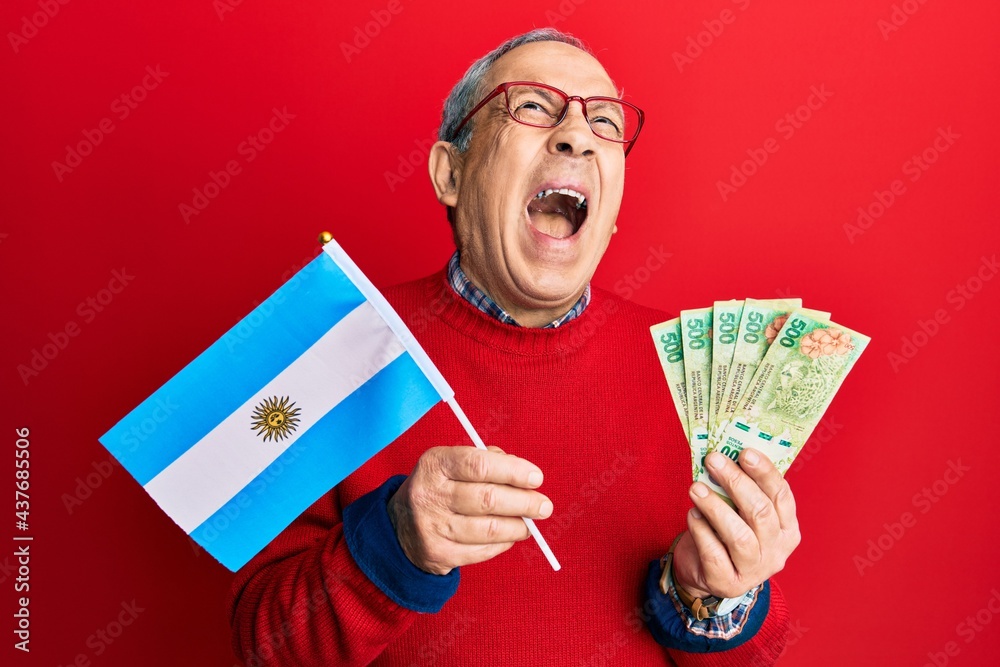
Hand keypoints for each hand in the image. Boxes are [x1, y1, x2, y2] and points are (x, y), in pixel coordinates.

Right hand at [387, 446, 551, 574]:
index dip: (513, 471)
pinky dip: (503, 544)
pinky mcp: (438, 554)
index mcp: (435, 464)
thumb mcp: (451, 464)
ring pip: (489, 529)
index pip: (479, 465)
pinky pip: (482, 551)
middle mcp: (429, 495)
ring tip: (529, 523)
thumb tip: (524, 478)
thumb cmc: (440, 488)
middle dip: (524, 503)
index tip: (536, 478)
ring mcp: (432, 527)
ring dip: (518, 526)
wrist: (399, 527)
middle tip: (544, 506)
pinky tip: (509, 536)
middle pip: (488, 499)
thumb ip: (486, 462)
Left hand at [671, 448, 800, 599]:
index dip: (764, 472)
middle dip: (736, 483)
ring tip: (696, 488)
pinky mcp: (728, 583)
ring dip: (716, 508)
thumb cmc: (724, 534)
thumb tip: (724, 457)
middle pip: (761, 513)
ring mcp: (754, 570)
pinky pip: (715, 555)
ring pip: (740, 537)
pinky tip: (692, 515)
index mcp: (786, 529)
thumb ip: (740, 491)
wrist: (705, 573)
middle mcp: (776, 551)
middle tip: (714, 461)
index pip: (781, 496)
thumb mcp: (739, 512)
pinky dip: (702, 532)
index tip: (745, 452)